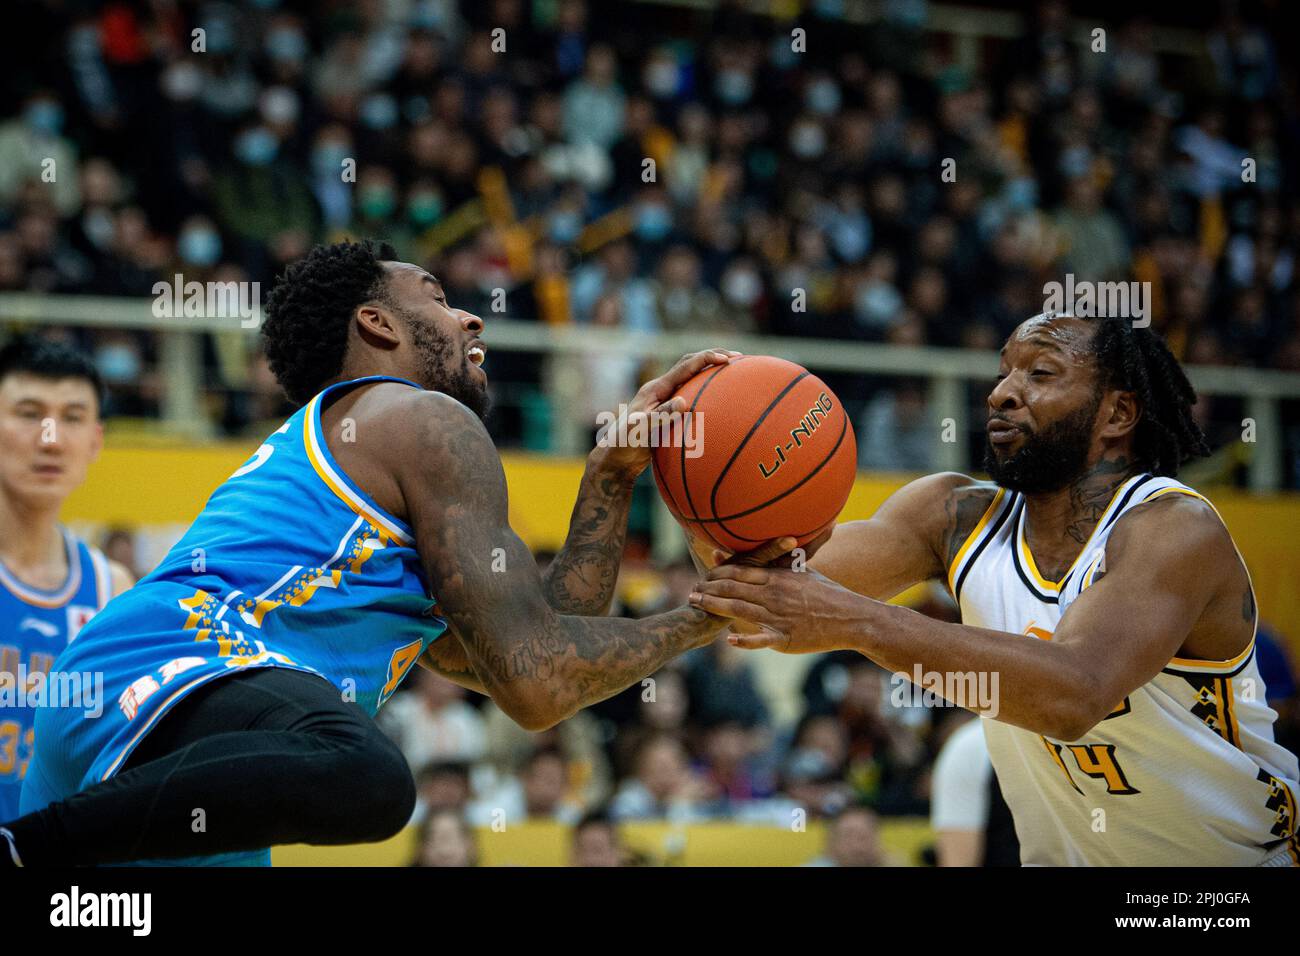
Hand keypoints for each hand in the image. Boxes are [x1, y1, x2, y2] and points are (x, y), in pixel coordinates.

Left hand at [593, 349, 740, 480]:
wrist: (615, 458)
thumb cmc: (624, 444)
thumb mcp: (641, 430)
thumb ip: (661, 416)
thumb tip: (683, 403)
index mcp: (656, 388)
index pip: (685, 366)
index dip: (707, 359)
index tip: (727, 359)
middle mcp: (661, 390)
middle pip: (690, 365)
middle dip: (713, 357)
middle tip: (738, 357)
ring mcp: (664, 400)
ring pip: (691, 379)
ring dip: (710, 373)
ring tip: (734, 374)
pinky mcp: (667, 413)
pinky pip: (691, 397)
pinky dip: (706, 395)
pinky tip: (721, 407)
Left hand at [694, 529, 835, 635]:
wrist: (850, 617)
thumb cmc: (826, 593)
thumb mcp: (802, 571)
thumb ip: (777, 562)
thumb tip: (765, 549)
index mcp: (777, 578)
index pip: (740, 572)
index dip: (717, 574)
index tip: (703, 575)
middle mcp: (774, 595)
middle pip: (733, 589)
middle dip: (709, 590)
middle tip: (691, 592)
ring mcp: (778, 617)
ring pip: (739, 610)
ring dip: (714, 607)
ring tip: (696, 606)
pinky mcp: (785, 638)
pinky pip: (761, 639)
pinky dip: (745, 640)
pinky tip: (729, 640)